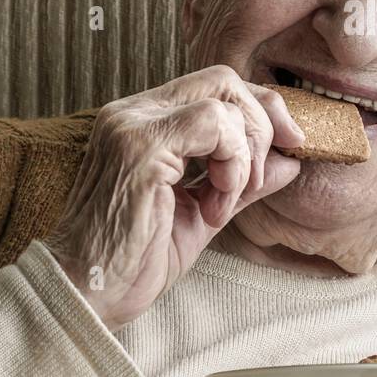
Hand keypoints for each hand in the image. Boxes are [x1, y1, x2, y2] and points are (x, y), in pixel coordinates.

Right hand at [43, 66, 303, 331]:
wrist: (86, 296)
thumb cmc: (134, 263)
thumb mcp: (204, 214)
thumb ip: (242, 183)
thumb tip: (290, 162)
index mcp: (142, 123)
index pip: (214, 87)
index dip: (260, 110)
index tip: (290, 146)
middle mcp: (132, 113)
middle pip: (223, 79)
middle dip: (263, 122)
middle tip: (262, 176)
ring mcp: (131, 125)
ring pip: (222, 100)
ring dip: (244, 155)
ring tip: (223, 204)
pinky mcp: (138, 146)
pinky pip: (213, 125)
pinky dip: (231, 163)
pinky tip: (215, 206)